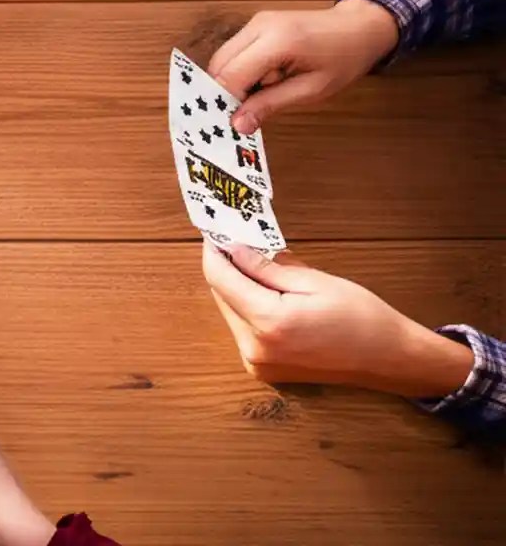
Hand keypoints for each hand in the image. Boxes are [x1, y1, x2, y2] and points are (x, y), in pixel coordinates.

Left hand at [202, 244, 472, 398]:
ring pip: (231, 312)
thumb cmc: (360, 316)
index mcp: (269, 323)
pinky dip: (249, 309)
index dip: (214, 253)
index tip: (215, 232)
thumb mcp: (314, 281)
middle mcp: (255, 349)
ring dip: (239, 289)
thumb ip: (267, 267)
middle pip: (222, 296)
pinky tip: (270, 295)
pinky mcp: (262, 369)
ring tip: (261, 268)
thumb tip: (234, 250)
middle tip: (239, 243)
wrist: (387, 359)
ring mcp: (257, 364)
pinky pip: (243, 329)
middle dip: (228, 268)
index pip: (220, 280)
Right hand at [207, 0, 398, 133]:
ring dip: (234, 81)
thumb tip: (238, 124)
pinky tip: (265, 79)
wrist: (359, 28)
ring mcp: (256, 22)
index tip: (233, 122)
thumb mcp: (312, 90)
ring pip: (222, 59)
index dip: (226, 101)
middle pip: (219, 65)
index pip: (230, 75)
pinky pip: (234, 52)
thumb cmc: (343, 58)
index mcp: (278, 41)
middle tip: (246, 112)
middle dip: (226, 92)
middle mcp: (260, 26)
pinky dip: (240, 71)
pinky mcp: (256, 25)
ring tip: (264, 91)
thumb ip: (270, 105)